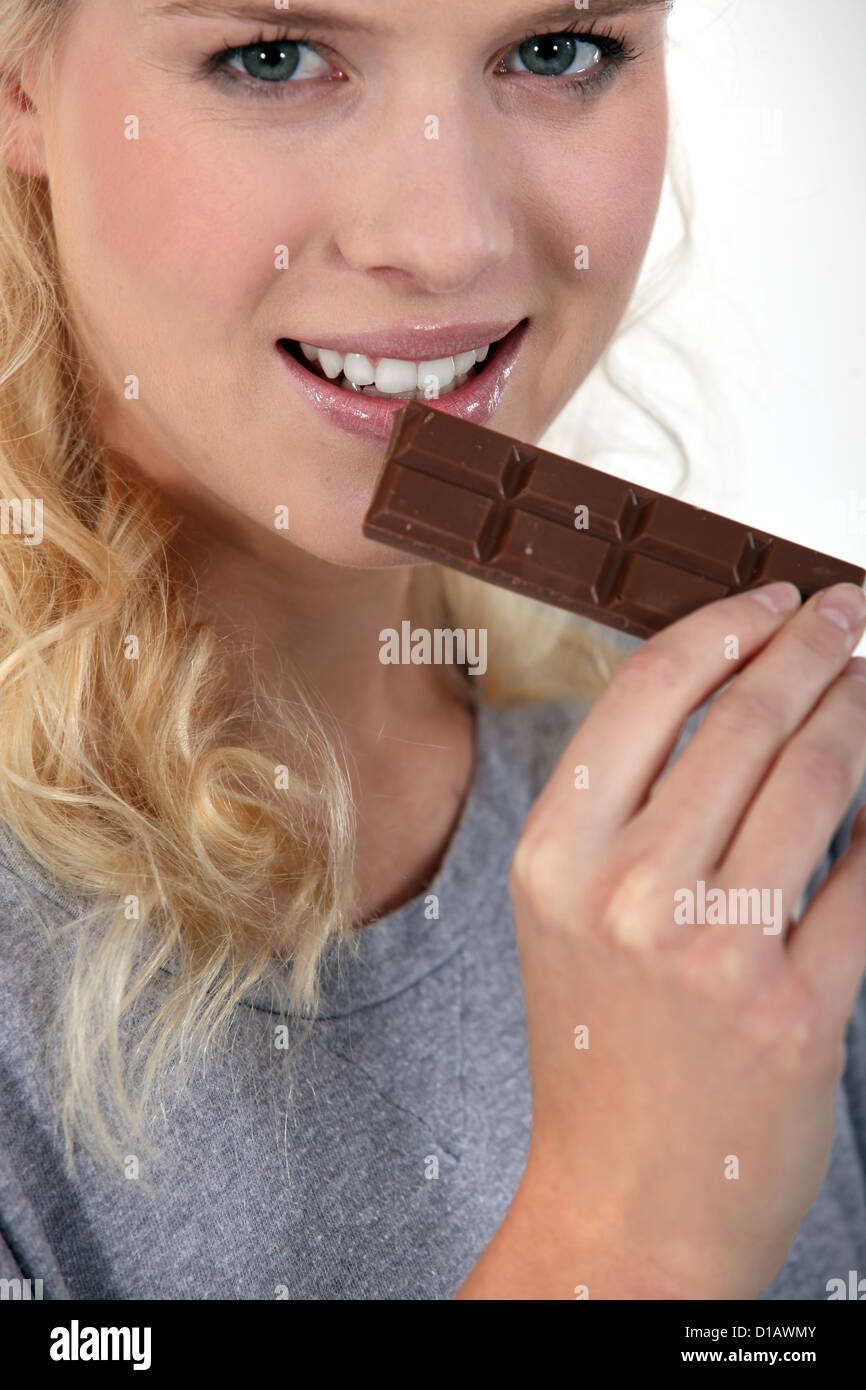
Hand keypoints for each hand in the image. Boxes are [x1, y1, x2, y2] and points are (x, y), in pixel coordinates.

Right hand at [508, 581, 865, 1298]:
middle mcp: (626, 893)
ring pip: (818, 780)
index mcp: (554, 857)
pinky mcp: (798, 1008)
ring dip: (863, 710)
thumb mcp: (568, 915)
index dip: (721, 627)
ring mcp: (714, 952)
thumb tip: (725, 698)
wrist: (625, 1203)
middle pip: (743, 722)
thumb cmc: (599, 1050)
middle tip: (848, 615)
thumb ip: (625, 809)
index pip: (645, 694)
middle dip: (814, 648)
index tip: (771, 599)